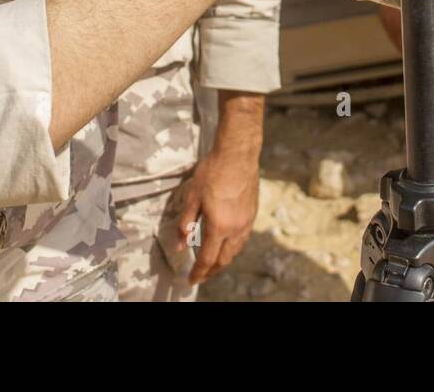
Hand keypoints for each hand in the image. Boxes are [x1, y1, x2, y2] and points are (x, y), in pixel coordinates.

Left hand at [176, 145, 260, 284]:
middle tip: (201, 276)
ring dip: (223, 261)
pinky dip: (232, 248)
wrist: (238, 154)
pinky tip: (226, 245)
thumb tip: (180, 246)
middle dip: (212, 271)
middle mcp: (235, 228)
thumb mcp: (192, 197)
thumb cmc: (212, 172)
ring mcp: (247, 222)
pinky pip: (242, 239)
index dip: (198, 272)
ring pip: (235, 251)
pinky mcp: (252, 213)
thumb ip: (185, 223)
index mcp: (218, 226)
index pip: (207, 259)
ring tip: (213, 264)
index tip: (191, 280)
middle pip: (224, 259)